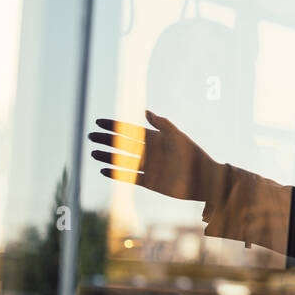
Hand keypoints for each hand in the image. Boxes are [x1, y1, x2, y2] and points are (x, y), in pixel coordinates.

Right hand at [87, 110, 225, 201]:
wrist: (204, 179)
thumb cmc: (194, 156)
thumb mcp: (177, 136)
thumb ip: (162, 124)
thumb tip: (144, 112)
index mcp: (155, 139)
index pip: (130, 130)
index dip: (114, 126)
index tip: (98, 122)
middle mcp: (150, 152)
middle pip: (123, 145)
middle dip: (107, 140)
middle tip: (91, 136)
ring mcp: (148, 167)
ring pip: (123, 160)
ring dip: (108, 156)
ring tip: (93, 152)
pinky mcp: (149, 182)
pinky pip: (129, 177)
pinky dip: (117, 173)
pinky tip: (104, 170)